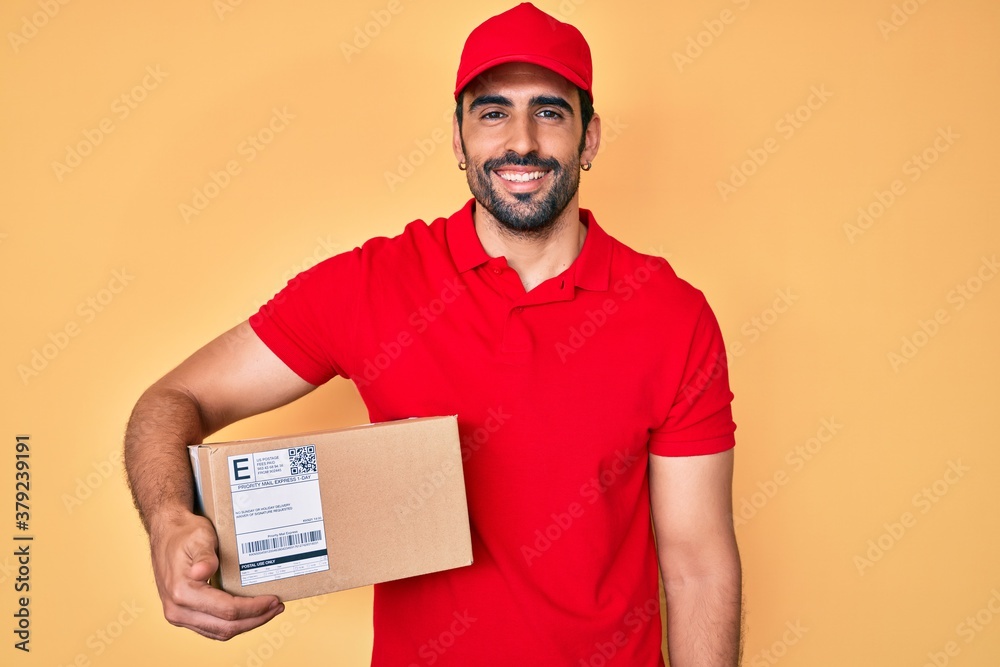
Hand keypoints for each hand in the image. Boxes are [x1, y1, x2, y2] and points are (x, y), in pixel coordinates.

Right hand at [149, 510, 284, 639]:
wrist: (166, 533)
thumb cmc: (185, 533)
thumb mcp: (199, 537)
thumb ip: (205, 555)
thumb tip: (204, 570)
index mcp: (182, 592)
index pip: (226, 610)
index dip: (253, 608)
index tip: (273, 600)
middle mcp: (177, 610)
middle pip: (225, 627)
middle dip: (255, 619)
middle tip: (277, 607)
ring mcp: (179, 615)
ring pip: (219, 632)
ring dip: (246, 624)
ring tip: (268, 612)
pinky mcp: (183, 615)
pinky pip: (211, 628)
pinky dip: (232, 624)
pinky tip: (248, 613)